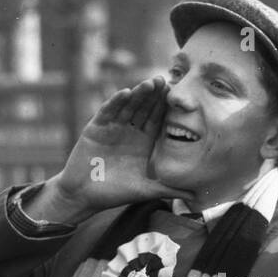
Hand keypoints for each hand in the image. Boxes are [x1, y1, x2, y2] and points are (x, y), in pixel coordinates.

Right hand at [34, 77, 194, 222]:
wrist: (84, 196)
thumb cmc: (114, 193)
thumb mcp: (145, 190)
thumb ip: (168, 189)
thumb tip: (194, 196)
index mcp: (142, 142)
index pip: (156, 120)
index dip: (165, 107)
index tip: (177, 95)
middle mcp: (129, 131)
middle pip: (143, 108)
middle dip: (153, 95)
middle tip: (165, 80)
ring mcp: (112, 128)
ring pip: (127, 106)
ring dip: (137, 94)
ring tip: (149, 83)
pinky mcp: (96, 128)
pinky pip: (107, 112)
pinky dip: (116, 102)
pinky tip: (126, 93)